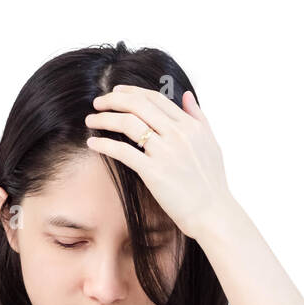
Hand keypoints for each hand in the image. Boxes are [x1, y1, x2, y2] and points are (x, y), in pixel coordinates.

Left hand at [84, 85, 232, 240]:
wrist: (212, 212)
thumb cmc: (211, 182)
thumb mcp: (210, 142)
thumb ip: (198, 116)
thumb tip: (185, 95)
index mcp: (190, 125)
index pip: (155, 98)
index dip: (132, 92)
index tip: (116, 92)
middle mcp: (177, 134)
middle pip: (138, 105)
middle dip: (113, 100)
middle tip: (97, 102)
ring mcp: (165, 152)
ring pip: (128, 124)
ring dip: (105, 118)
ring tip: (91, 120)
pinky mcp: (153, 172)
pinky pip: (123, 152)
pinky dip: (104, 145)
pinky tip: (93, 143)